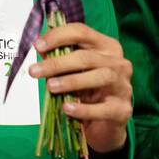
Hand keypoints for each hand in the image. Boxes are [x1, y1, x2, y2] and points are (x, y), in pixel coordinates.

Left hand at [30, 23, 132, 153]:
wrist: (106, 125)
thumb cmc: (89, 93)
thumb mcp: (76, 73)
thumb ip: (63, 62)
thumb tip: (41, 51)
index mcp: (107, 47)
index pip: (82, 33)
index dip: (58, 36)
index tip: (38, 46)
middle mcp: (118, 63)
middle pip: (88, 57)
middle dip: (58, 63)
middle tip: (35, 71)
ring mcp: (123, 86)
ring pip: (100, 77)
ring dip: (72, 81)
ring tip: (51, 87)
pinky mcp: (123, 109)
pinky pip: (104, 108)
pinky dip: (84, 109)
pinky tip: (67, 109)